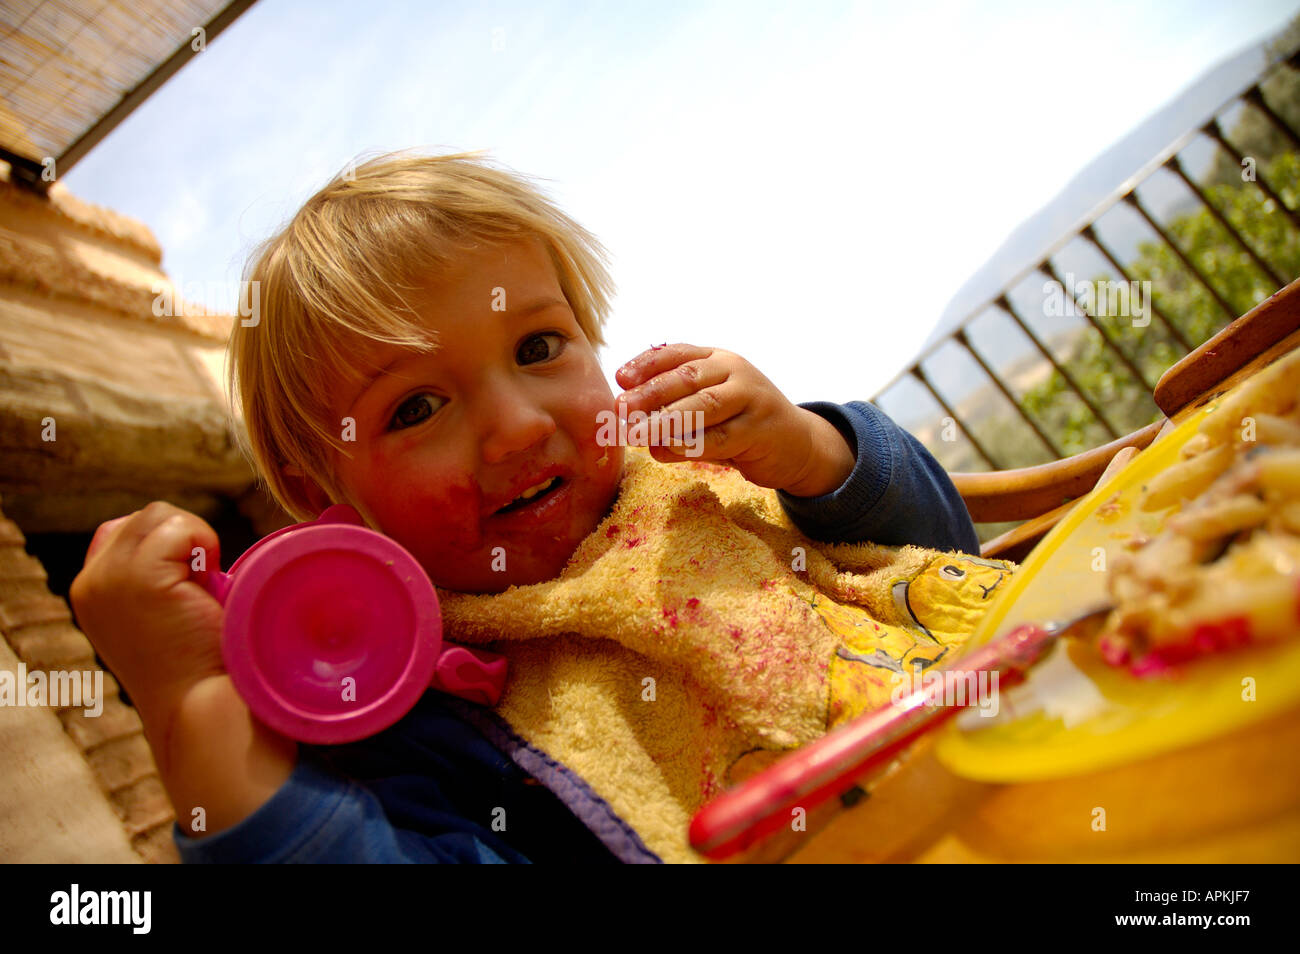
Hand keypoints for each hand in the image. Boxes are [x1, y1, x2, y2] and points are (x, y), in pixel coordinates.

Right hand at [71, 503, 296, 837]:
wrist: (212, 711)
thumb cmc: (219, 667)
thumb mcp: (190, 610)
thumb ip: (194, 571)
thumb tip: (335, 516)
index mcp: (95, 593)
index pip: (125, 530)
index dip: (172, 546)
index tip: (197, 588)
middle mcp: (90, 584)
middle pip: (149, 517)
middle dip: (189, 544)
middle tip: (204, 599)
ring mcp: (106, 581)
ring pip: (164, 516)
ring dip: (199, 546)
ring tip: (204, 598)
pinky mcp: (134, 579)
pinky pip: (178, 526)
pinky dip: (204, 547)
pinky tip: (205, 593)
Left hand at [614, 343, 854, 495]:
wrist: (796, 443)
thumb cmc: (741, 424)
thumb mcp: (709, 408)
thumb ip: (675, 410)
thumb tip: (631, 424)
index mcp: (719, 359)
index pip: (678, 353)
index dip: (647, 363)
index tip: (619, 378)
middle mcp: (736, 372)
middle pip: (688, 377)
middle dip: (650, 392)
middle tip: (620, 408)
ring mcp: (751, 399)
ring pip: (703, 406)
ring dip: (665, 421)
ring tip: (636, 433)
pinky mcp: (760, 430)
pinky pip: (720, 438)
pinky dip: (689, 445)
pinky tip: (665, 451)